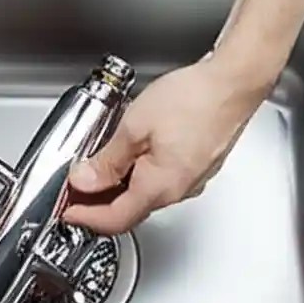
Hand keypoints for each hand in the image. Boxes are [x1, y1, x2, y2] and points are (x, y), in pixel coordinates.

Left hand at [63, 56, 269, 234]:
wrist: (234, 82)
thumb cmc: (194, 100)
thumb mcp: (134, 127)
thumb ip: (107, 160)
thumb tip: (85, 181)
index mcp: (159, 187)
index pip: (114, 220)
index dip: (86, 217)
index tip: (68, 211)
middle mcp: (179, 190)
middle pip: (130, 209)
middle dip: (100, 201)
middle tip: (77, 186)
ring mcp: (192, 179)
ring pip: (147, 193)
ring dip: (120, 185)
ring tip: (99, 163)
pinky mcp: (200, 165)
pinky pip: (163, 179)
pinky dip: (140, 173)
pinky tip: (132, 152)